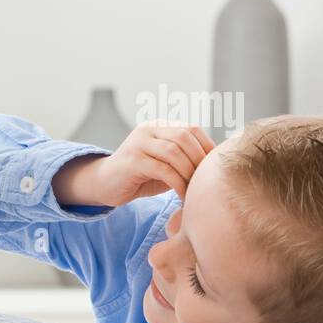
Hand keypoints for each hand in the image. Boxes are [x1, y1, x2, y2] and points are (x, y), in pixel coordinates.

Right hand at [53, 120, 217, 206]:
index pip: (191, 129)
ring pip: (175, 152)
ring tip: (194, 191)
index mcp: (158, 126)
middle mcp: (148, 130)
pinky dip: (178, 183)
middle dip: (200, 160)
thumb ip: (185, 157)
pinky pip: (163, 169)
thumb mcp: (166, 163)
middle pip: (185, 137)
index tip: (214, 170)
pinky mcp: (132, 161)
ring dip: (189, 173)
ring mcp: (138, 143)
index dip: (207, 148)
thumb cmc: (140, 177)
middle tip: (206, 182)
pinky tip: (182, 196)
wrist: (104, 185)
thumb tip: (218, 161)